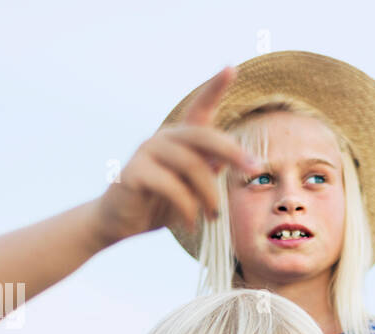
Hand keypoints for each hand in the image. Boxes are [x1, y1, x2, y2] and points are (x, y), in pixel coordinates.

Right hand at [91, 66, 260, 247]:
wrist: (120, 221)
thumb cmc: (160, 203)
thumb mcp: (192, 187)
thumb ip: (209, 170)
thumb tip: (230, 160)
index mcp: (180, 139)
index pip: (200, 108)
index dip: (215, 87)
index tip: (231, 67)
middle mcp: (163, 138)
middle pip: (204, 136)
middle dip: (233, 152)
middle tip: (254, 169)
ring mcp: (146, 152)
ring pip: (192, 166)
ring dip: (210, 196)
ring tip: (213, 217)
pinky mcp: (134, 172)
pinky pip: (172, 188)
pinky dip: (188, 209)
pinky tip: (191, 225)